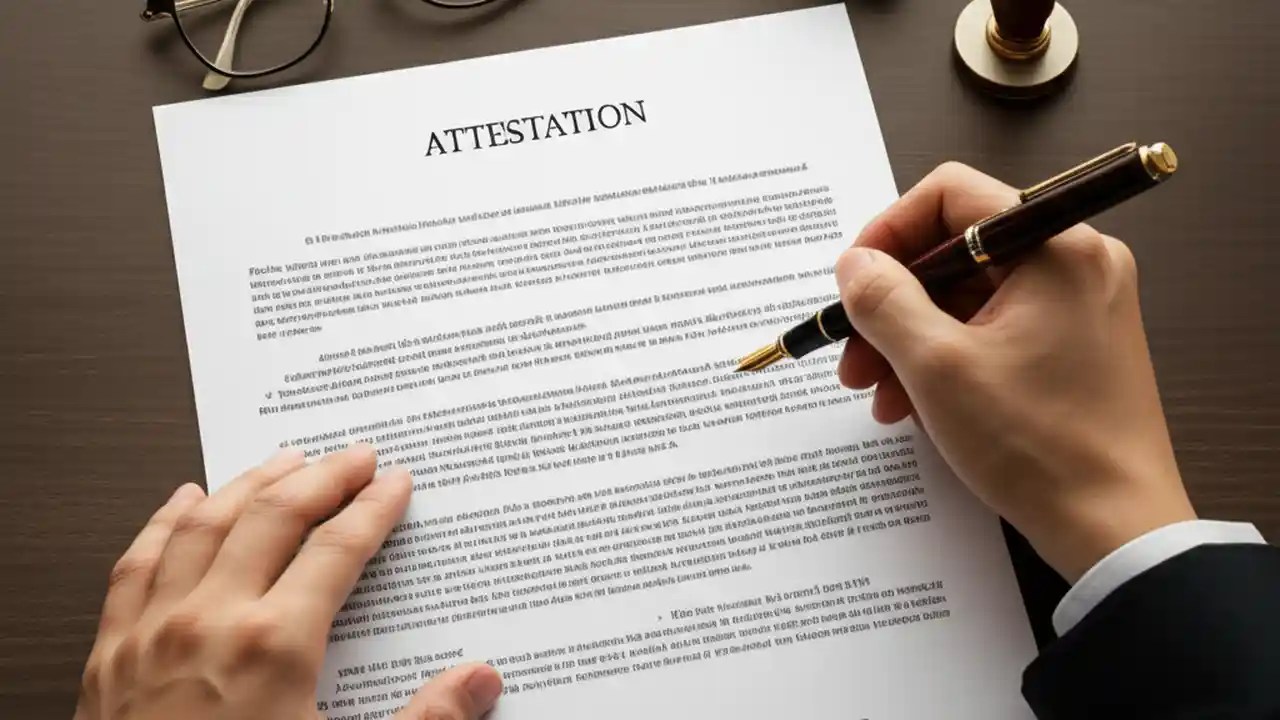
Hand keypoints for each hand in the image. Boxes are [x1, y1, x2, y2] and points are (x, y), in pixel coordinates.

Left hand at [76, 445, 502, 719]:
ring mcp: (154, 631)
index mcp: (276, 647)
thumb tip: (480, 682)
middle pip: (274, 516)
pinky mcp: (111, 652)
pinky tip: (184, 501)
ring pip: (205, 524)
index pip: (338, 548)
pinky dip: (165, 522)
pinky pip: (137, 562)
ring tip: (285, 459)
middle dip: (322, 477)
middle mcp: (211, 621)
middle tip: (354, 456)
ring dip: (250, 483)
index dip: (374, 508)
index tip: (394, 483)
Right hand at [835, 163, 1196, 581]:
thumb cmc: (1041, 447)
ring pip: (968, 296)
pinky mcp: (1072, 346)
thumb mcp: (937, 367)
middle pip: (956, 251)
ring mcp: (1077, 306)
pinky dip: (946, 357)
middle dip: (892, 302)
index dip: (889, 232)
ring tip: (876, 391)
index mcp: (1057, 248)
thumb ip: (884, 302)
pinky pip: (992, 330)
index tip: (854, 280)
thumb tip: (855, 264)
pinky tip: (912, 403)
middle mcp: (1076, 263)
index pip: (952, 195)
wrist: (1114, 529)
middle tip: (852, 351)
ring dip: (910, 337)